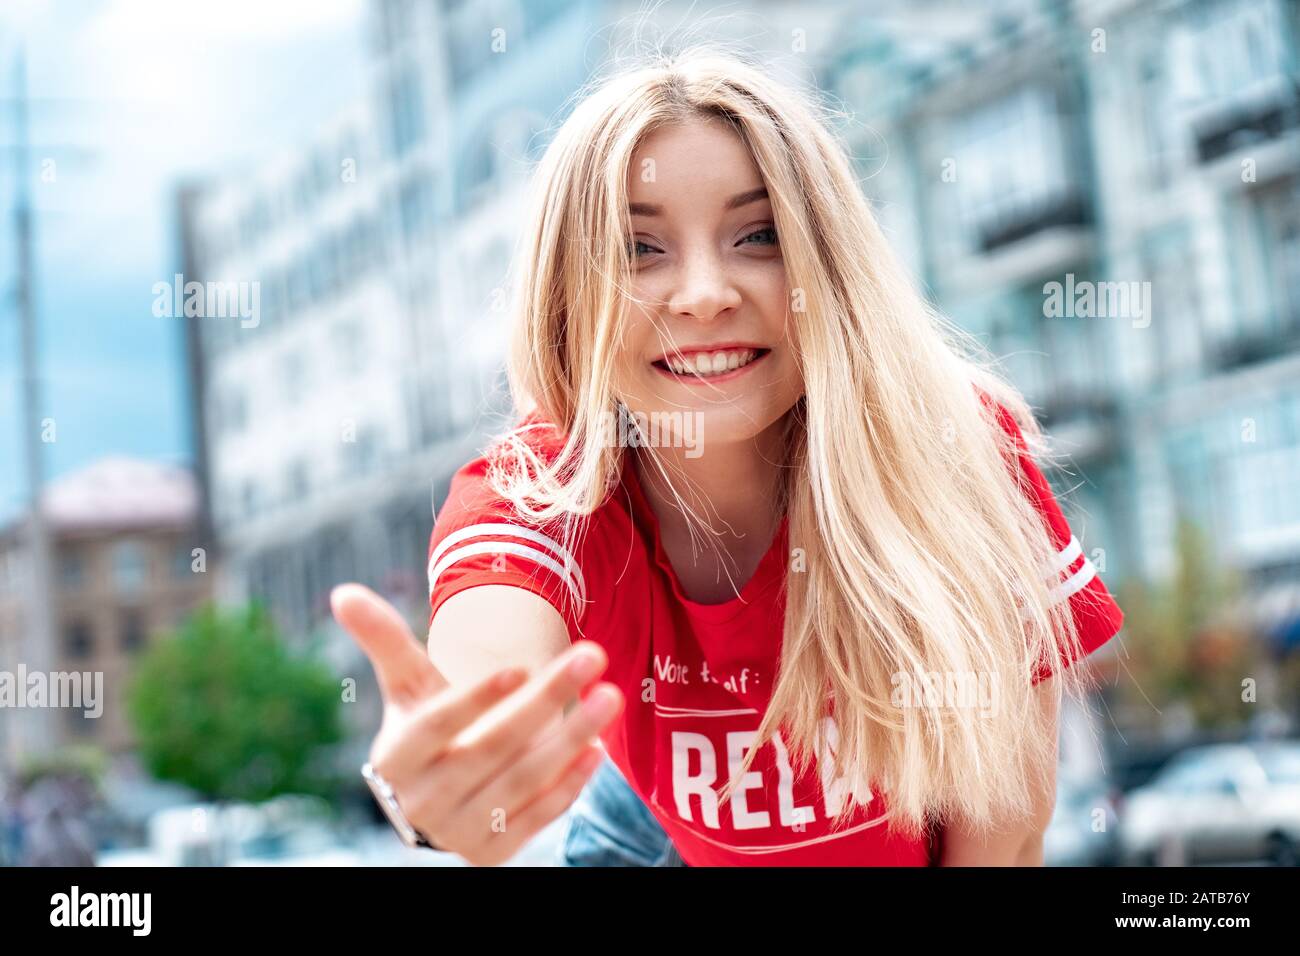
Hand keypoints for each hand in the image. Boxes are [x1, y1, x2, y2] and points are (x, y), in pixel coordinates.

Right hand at [330, 583, 623, 865]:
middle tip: (592, 655)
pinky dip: (569, 785)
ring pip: (521, 782)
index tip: (521, 665)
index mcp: (396, 757)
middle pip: (491, 747)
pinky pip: (536, 817)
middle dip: (546, 700)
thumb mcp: (408, 685)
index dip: (477, 697)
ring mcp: (458, 831)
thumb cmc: (427, 722)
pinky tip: (597, 748)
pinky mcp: (491, 851)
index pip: (436, 726)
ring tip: (608, 696)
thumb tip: (342, 592)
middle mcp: (422, 801)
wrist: (435, 791)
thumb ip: (383, 640)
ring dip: (570, 739)